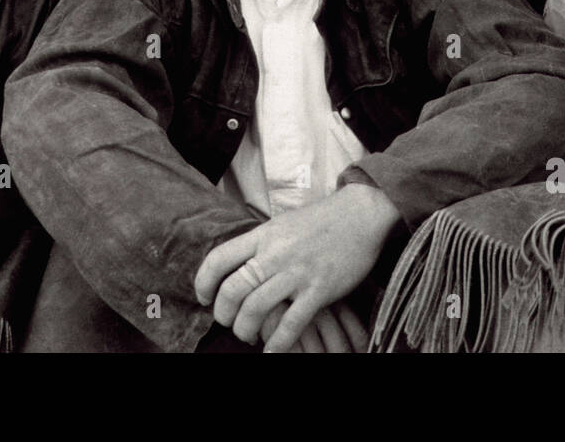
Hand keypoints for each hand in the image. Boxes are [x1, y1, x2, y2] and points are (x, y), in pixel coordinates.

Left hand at [193, 183, 397, 352]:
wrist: (361, 214)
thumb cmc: (321, 220)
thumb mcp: (282, 224)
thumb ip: (261, 244)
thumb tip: (239, 265)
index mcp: (263, 235)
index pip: (219, 260)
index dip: (203, 283)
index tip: (204, 297)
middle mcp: (275, 254)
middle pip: (233, 290)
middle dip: (223, 314)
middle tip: (227, 321)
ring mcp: (297, 272)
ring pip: (256, 309)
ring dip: (245, 329)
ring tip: (247, 334)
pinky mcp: (319, 289)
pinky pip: (291, 323)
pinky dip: (277, 342)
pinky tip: (272, 351)